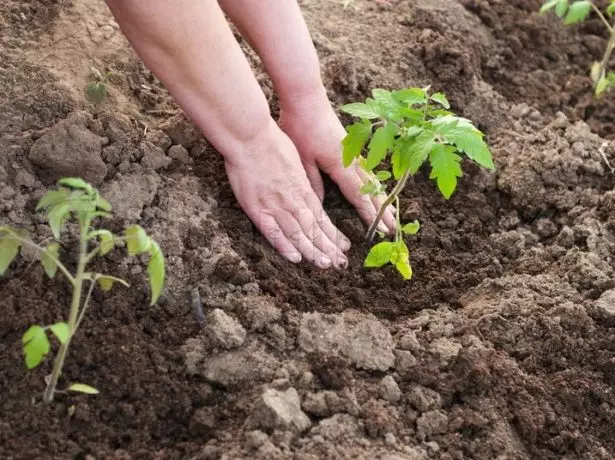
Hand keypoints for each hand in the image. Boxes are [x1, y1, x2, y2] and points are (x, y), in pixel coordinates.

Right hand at [225, 119, 350, 268]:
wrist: (250, 137)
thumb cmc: (271, 142)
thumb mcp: (295, 160)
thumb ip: (302, 180)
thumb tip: (308, 191)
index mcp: (303, 188)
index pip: (322, 217)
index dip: (333, 234)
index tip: (344, 246)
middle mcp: (293, 200)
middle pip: (314, 229)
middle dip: (328, 247)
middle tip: (341, 263)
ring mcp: (276, 206)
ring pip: (298, 234)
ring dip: (313, 251)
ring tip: (326, 265)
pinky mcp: (258, 209)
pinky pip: (273, 232)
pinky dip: (285, 246)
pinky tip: (296, 258)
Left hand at [279, 90, 395, 232]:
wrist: (306, 97)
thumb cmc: (300, 126)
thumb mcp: (302, 159)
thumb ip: (313, 183)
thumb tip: (320, 206)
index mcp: (340, 165)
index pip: (358, 195)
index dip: (369, 214)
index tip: (380, 230)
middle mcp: (351, 160)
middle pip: (371, 189)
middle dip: (382, 210)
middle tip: (393, 228)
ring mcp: (353, 151)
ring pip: (371, 179)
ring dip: (381, 197)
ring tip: (390, 213)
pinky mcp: (350, 145)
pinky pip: (366, 169)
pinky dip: (374, 183)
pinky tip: (376, 188)